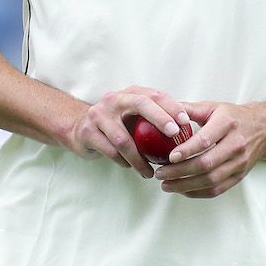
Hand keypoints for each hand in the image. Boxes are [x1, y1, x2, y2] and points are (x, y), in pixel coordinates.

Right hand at [64, 85, 189, 178]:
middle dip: (161, 119)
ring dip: (139, 159)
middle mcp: (114, 99)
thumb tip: (188, 132)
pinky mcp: (87, 132)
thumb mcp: (133, 117)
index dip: (171, 106)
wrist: (78, 128)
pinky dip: (124, 162)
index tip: (185, 122)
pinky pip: (110, 152)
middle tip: (175, 135)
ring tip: (150, 172)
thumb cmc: (116, 125)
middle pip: (141, 104)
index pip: (155, 95)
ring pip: (124, 139)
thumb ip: (155, 120)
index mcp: (130, 93)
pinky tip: (132, 169)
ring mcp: (99, 115)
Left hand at [154, 101, 265, 197]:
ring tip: (167, 185)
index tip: (170, 157)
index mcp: (227, 124)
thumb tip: (164, 112)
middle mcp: (236, 144)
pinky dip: (198, 192)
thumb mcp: (213, 107)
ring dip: (186, 185)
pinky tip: (183, 190)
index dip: (186, 150)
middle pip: (206, 164)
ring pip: (211, 180)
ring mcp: (239, 162)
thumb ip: (188, 109)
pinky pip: (217, 189)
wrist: (263, 129)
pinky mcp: (239, 176)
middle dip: (180, 172)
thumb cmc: (234, 118)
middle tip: (161, 173)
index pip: (205, 140)